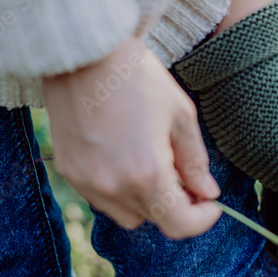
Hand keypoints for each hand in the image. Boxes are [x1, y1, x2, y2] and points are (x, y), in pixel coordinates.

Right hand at [42, 36, 221, 238]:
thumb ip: (195, 161)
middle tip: (183, 173)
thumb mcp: (180, 114)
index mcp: (147, 174)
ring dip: (144, 200)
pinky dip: (117, 188)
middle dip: (174, 204)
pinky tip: (124, 155)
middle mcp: (113, 187)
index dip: (201, 219)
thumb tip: (208, 193)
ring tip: (151, 161)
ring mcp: (85, 182)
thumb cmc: (136, 76)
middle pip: (152, 219)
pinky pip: (100, 197)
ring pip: (124, 214)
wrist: (83, 51)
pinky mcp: (67, 170)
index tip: (210, 203)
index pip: (179, 225)